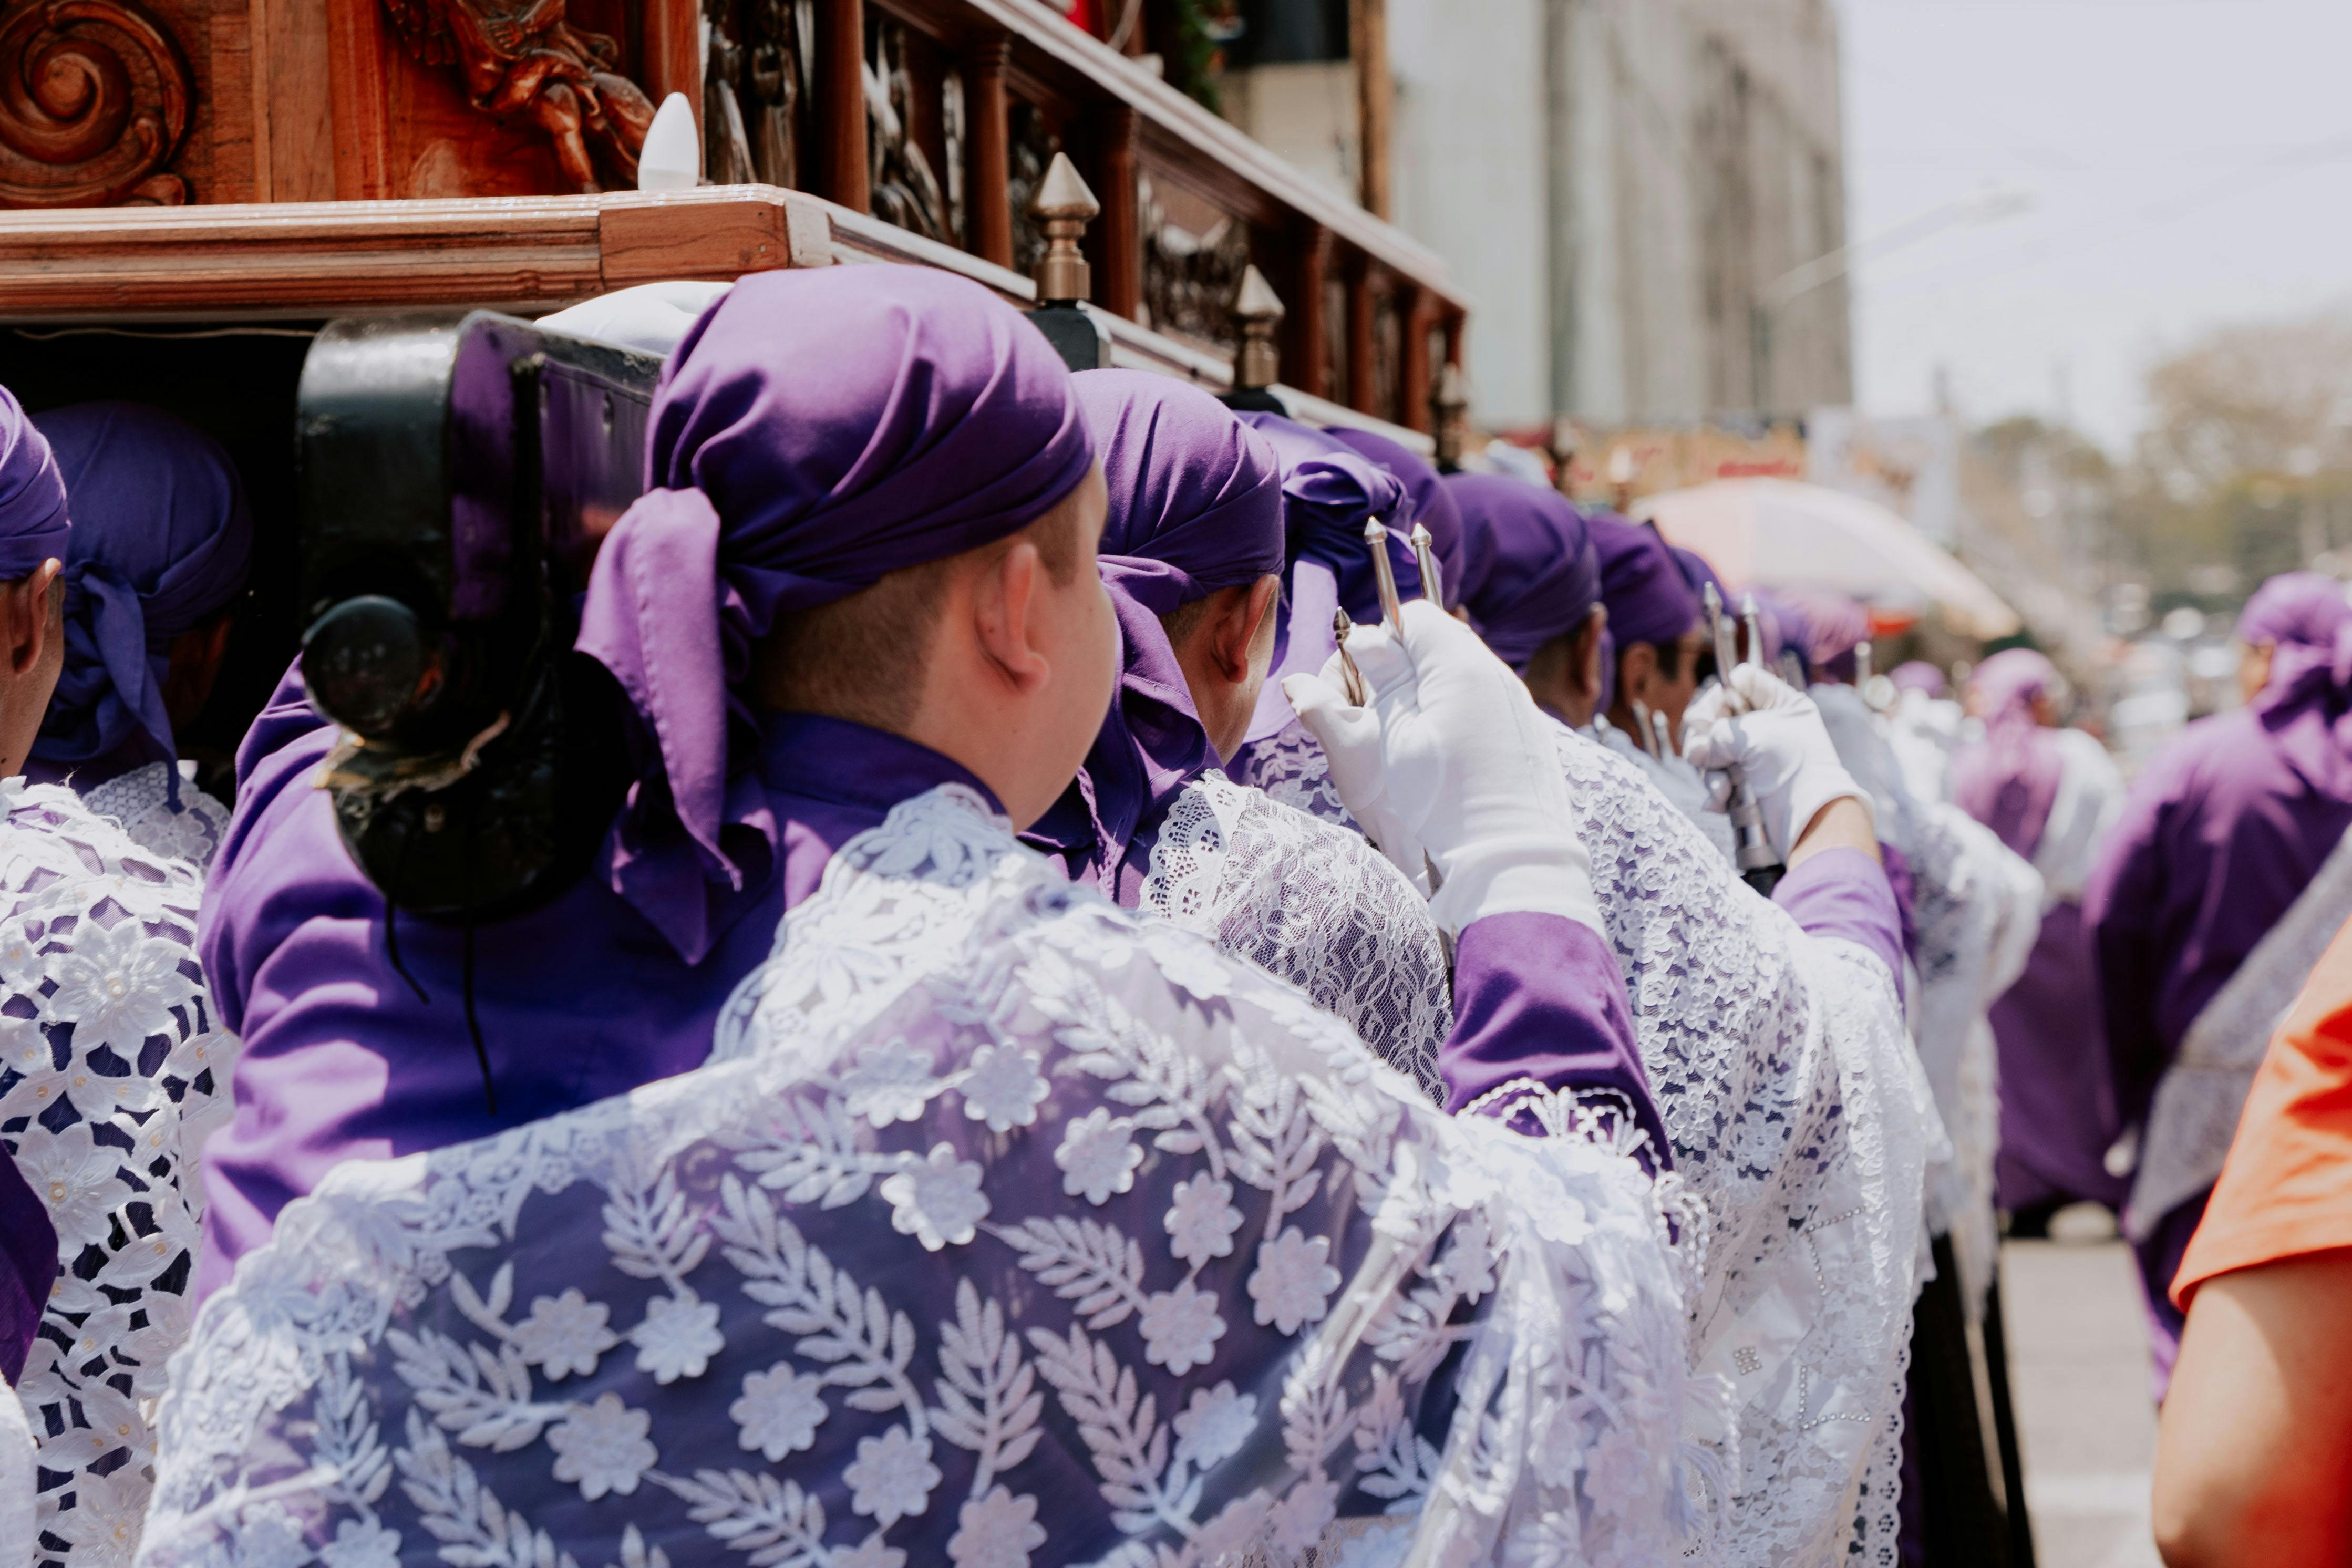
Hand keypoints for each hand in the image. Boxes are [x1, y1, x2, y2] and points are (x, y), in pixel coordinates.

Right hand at [1285, 601, 1600, 937]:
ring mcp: (1516, 705)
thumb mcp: (1389, 740)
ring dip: (1425, 698)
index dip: (1380, 642)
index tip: (1364, 684)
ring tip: (1411, 747)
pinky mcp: (1525, 736)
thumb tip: (1345, 648)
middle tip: (1379, 720)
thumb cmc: (1442, 801)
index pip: (1413, 617)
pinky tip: (1445, 764)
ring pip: (1457, 677)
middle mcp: (1495, 675)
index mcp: (1459, 665)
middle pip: (1436, 644)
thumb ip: (1367, 686)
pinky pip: (1480, 706)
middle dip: (1399, 671)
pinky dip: (1454, 721)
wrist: (1511, 860)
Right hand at [1683, 663, 1871, 859]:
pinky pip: (1714, 778)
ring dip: (1710, 768)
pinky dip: (1716, 790)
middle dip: (1704, 734)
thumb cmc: (1792, 765)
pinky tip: (1722, 799)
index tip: (1715, 707)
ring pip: (1710, 750)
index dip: (1723, 693)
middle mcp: (1765, 727)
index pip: (1741, 683)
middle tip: (1699, 750)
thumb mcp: (1753, 735)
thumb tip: (1694, 752)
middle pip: (1717, 717)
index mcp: (1780, 704)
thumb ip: (1718, 733)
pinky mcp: (1742, 784)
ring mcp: (1752, 757)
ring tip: (1720, 786)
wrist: (1808, 816)